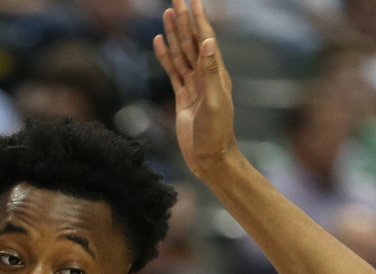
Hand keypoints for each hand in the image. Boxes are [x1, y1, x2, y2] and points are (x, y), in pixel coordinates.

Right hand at [153, 0, 237, 176]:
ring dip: (174, 33)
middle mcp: (205, 75)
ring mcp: (194, 85)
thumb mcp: (214, 102)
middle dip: (184, 19)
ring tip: (167, 13)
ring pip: (181, 53)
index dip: (198, 18)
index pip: (205, 38)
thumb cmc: (216, 133)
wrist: (210, 158)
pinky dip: (165, 55)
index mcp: (215, 73)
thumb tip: (209, 42)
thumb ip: (210, 71)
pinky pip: (173, 70)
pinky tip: (160, 43)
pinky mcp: (184, 96)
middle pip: (191, 40)